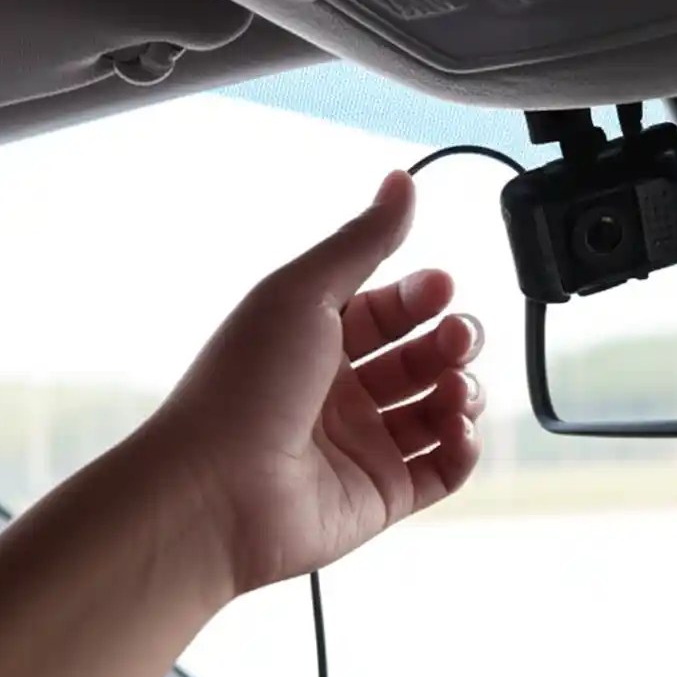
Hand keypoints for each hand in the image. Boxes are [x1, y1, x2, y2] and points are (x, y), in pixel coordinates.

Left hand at [145, 171, 485, 593]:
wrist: (213, 491)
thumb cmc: (244, 385)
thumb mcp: (305, 292)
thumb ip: (362, 240)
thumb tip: (401, 181)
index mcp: (315, 340)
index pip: (389, 310)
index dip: (421, 296)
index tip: (440, 288)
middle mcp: (340, 391)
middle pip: (421, 358)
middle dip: (452, 341)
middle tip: (456, 338)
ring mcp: (361, 445)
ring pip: (438, 411)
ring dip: (463, 391)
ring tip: (456, 389)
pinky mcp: (380, 496)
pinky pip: (441, 470)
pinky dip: (463, 449)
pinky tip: (458, 430)